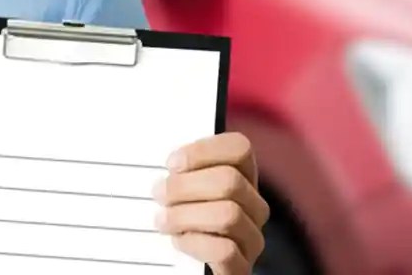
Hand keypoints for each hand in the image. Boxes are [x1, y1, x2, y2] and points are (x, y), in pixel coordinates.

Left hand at [153, 132, 269, 274]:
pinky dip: (195, 243)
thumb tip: (162, 162)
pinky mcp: (241, 268)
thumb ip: (179, 171)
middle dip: (184, 186)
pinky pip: (225, 250)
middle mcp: (254, 206)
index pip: (239, 148)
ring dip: (185, 215)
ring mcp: (251, 238)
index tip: (171, 163)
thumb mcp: (180, 190)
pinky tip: (179, 241)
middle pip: (229, 180)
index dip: (203, 151)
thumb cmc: (179, 219)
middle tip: (158, 194)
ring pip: (228, 215)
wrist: (183, 266)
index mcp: (241, 177)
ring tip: (163, 220)